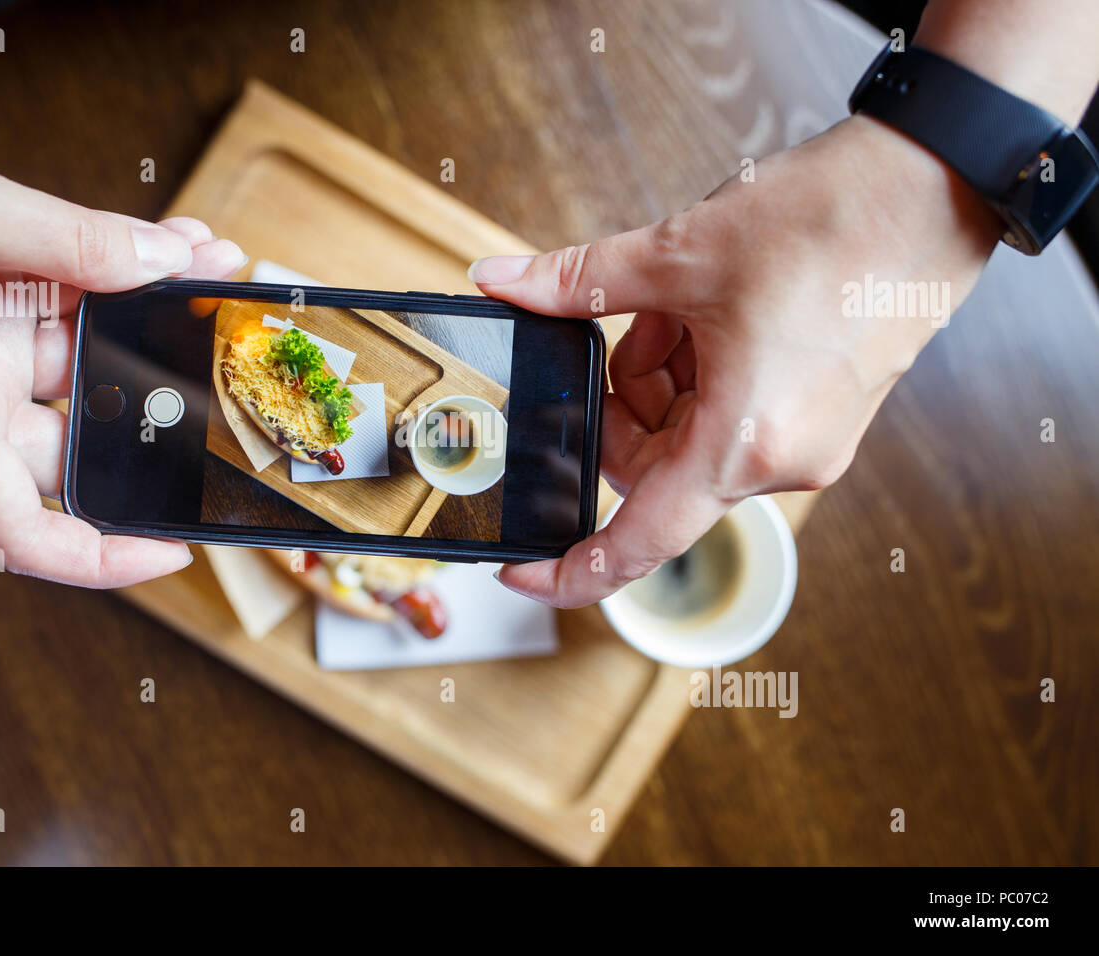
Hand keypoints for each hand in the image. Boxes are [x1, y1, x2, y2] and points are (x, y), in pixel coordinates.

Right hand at [0, 83, 246, 586]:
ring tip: (206, 263)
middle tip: (220, 357)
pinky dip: (118, 273)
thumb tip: (163, 262)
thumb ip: (77, 242)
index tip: (170, 550)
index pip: (20, 529)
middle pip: (77, 438)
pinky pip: (68, 304)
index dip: (98, 559)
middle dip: (157, 396)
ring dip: (149, 314)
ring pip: (86, 359)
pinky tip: (169, 242)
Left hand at [471, 115, 1002, 607]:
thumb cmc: (832, 221)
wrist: (934, 186)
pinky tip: (711, 314)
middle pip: (655, 471)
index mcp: (743, 443)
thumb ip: (576, 281)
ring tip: (680, 304)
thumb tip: (504, 283)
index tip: (522, 574)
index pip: (638, 541)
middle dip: (621, 405)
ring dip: (663, 379)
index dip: (571, 570)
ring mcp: (809, 445)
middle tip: (627, 332)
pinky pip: (732, 422)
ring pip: (690, 440)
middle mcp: (782, 462)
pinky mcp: (825, 419)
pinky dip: (703, 377)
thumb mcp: (679, 251)